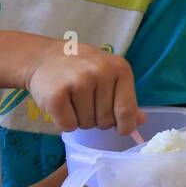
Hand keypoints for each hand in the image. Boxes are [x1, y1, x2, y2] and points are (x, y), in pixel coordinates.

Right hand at [26, 41, 145, 135]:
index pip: (127, 109)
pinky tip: (62, 105)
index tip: (121, 129)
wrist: (46, 57)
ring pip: (87, 124)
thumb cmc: (83, 69)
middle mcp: (101, 72)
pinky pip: (68, 125)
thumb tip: (140, 121)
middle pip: (106, 120)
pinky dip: (64, 122)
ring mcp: (78, 82)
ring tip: (74, 101)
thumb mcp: (111, 76)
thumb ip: (126, 99)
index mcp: (120, 68)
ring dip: (80, 120)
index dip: (125, 125)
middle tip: (88, 104)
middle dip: (98, 120)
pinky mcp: (55, 95)